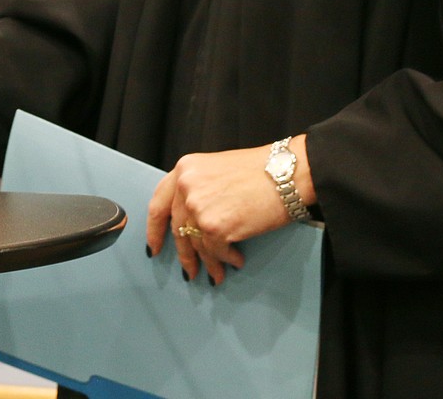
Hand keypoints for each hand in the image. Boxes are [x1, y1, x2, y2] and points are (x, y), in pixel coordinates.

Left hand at [144, 138, 308, 285]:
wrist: (288, 172)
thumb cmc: (261, 169)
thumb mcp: (217, 169)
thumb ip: (199, 189)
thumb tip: (193, 219)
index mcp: (184, 169)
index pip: (159, 204)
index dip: (154, 229)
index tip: (154, 246)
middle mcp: (186, 187)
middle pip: (178, 229)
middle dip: (184, 254)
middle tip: (189, 270)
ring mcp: (198, 208)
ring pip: (197, 245)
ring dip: (209, 262)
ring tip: (217, 273)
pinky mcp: (215, 227)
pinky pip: (216, 252)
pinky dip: (226, 260)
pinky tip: (235, 261)